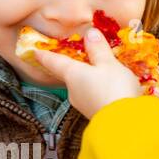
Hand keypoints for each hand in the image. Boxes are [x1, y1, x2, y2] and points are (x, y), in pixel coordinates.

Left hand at [27, 26, 142, 119]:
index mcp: (72, 74)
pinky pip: (93, 95)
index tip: (34, 51)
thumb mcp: (109, 64)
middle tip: (78, 56)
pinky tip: (109, 87)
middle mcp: (72, 90)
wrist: (125, 125)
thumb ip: (99, 49)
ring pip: (82, 86)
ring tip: (102, 71)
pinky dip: (98, 88)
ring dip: (89, 78)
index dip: (44, 55)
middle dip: (73, 66)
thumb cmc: (114, 89)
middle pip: (69, 74)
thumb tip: (90, 33)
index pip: (54, 62)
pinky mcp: (94, 113)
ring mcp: (82, 104)